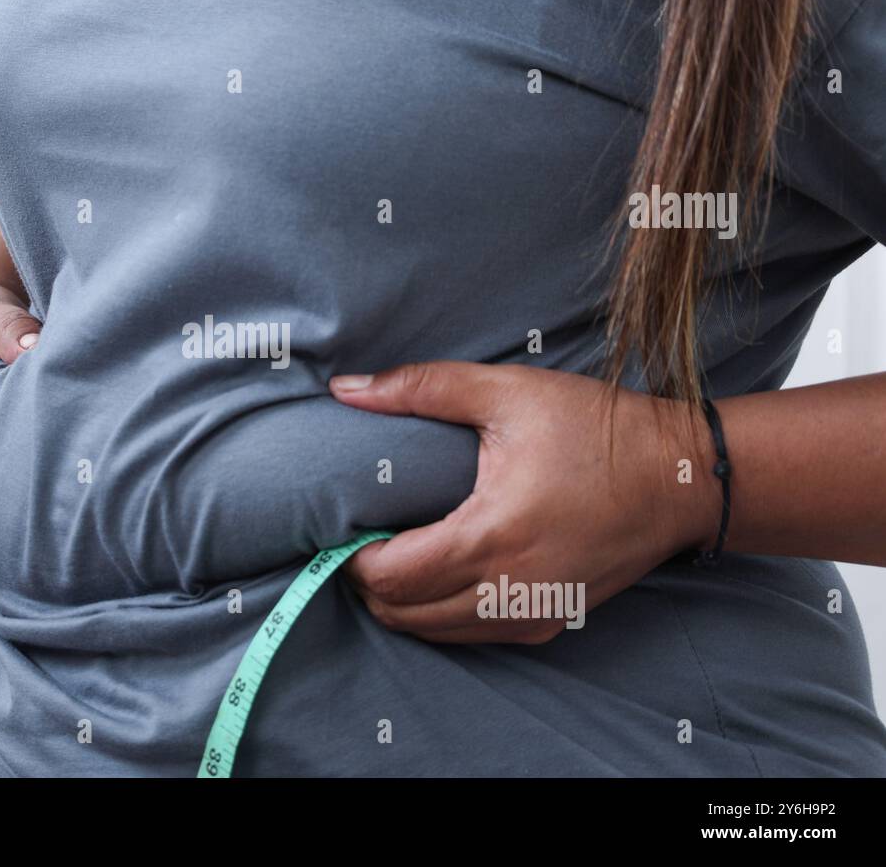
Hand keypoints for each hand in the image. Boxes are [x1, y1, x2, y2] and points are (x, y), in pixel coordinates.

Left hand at [329, 363, 714, 642]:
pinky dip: (440, 615)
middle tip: (360, 540)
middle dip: (368, 583)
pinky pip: (473, 635)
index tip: (342, 527)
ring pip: (435, 634)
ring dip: (402, 603)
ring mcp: (532, 612)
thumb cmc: (596, 429)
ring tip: (393, 554)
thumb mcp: (507, 392)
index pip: (392, 577)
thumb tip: (346, 388)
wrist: (681, 477)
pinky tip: (437, 573)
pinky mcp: (550, 620)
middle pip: (403, 614)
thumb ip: (421, 388)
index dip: (352, 559)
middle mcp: (510, 590)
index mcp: (493, 536)